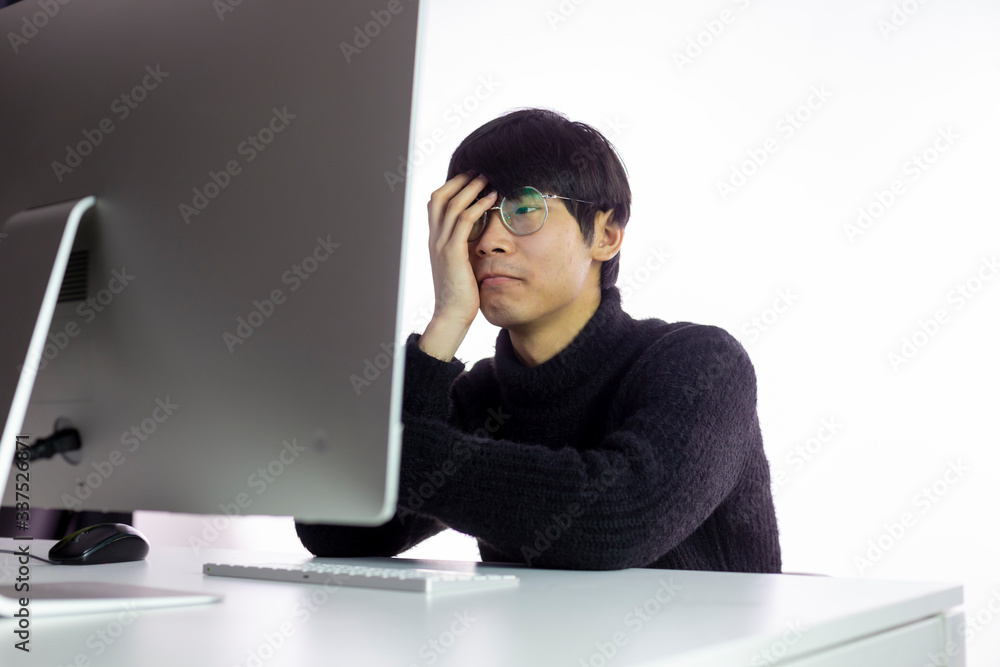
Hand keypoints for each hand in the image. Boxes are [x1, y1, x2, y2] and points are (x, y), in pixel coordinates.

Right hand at [419, 171, 496, 359]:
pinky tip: (491, 198)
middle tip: (479, 172)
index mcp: (435, 240)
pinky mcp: (453, 252)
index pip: (436, 204)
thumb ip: (465, 247)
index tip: (470, 179)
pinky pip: (464, 220)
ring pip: (453, 204)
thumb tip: (480, 234)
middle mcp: (435, 238)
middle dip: (459, 181)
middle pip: (440, 197)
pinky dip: (478, 205)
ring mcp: (441, 244)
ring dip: (471, 188)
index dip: (451, 187)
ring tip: (488, 178)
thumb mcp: (460, 265)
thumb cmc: (460, 294)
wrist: (451, 315)